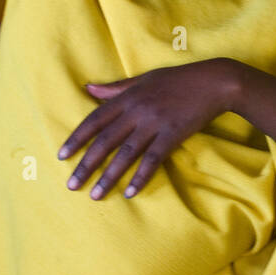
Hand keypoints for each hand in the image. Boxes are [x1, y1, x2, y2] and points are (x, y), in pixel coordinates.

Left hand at [57, 59, 238, 199]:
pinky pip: (153, 159)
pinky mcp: (173, 134)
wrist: (213, 81)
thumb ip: (115, 88)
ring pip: (126, 154)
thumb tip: (88, 88)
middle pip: (105, 141)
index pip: (95, 120)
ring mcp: (155, 123)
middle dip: (86, 165)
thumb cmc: (178, 79)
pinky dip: (141, 176)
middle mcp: (137, 111)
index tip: (62, 156)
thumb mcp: (144, 79)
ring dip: (109, 176)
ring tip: (95, 195)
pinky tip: (130, 192)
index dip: (77, 138)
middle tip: (71, 185)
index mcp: (127, 97)